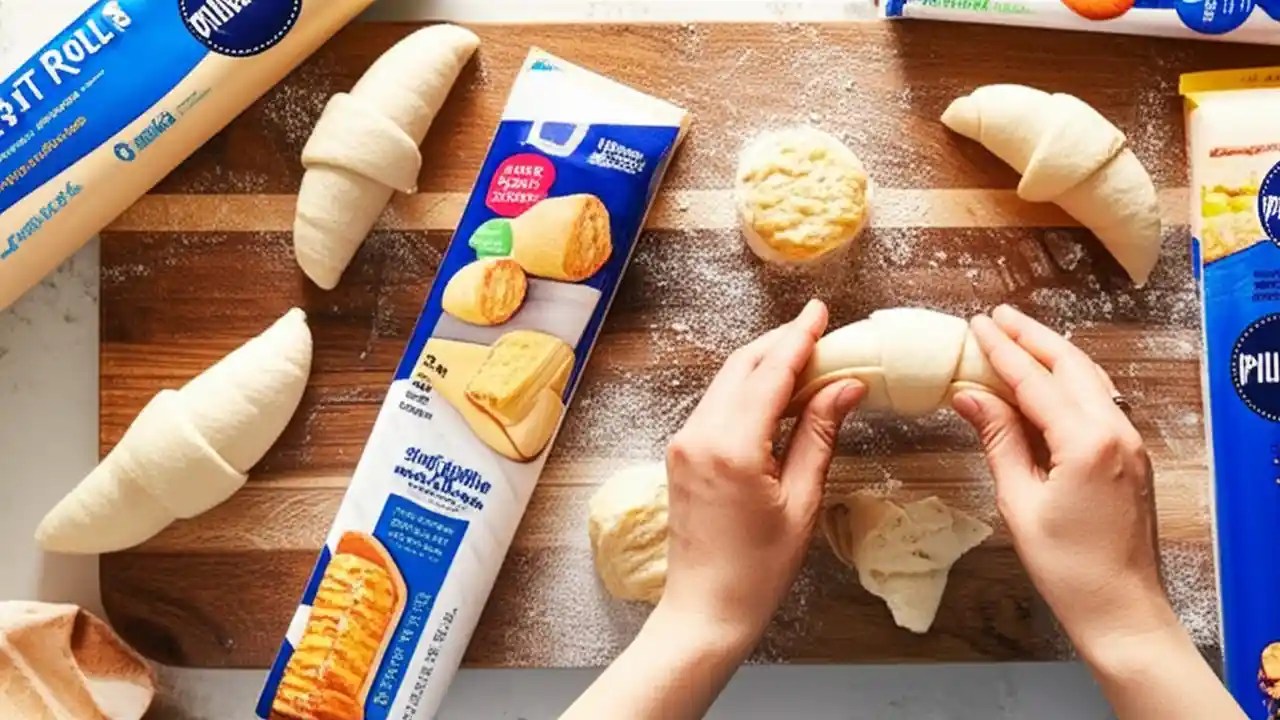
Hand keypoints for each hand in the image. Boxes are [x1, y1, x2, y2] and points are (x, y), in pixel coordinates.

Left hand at [662, 299, 863, 643]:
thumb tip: (845, 386)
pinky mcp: (681, 453)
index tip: (821, 312)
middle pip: (742, 366)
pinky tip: (778, 392)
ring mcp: (684, 442)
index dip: (799, 337)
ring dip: (764, 363)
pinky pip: (717, 405)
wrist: (704, 611)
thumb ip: (819, 435)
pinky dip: (748, 390)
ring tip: (806, 356)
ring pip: (727, 382)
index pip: (770, 372)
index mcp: (731, 446)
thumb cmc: (758, 570)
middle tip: (819, 329)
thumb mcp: (801, 502)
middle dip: (781, 342)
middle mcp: (698, 435)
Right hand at [950, 305, 1172, 655]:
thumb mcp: (1019, 501)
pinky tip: (1047, 382)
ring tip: (1019, 337)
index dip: (1002, 351)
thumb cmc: (1067, 567)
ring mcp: (1129, 442)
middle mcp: (1116, 431)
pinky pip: (1100, 403)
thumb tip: (970, 397)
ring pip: (1090, 379)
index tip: (976, 326)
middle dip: (1032, 337)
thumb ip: (999, 440)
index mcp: (1086, 441)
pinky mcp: (1131, 456)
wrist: (1122, 609)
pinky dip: (1070, 382)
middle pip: (1071, 365)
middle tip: (997, 316)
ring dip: (1053, 355)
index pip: (1035, 381)